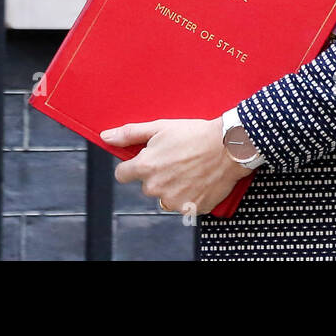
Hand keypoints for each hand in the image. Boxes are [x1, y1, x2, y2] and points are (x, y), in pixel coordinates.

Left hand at [101, 117, 248, 215]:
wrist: (230, 146)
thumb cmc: (196, 134)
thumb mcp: (161, 127)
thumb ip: (130, 134)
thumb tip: (106, 136)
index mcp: (145, 167)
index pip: (122, 175)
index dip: (133, 166)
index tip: (147, 160)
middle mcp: (156, 188)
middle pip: (147, 185)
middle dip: (157, 175)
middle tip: (177, 160)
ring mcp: (174, 201)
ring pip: (165, 197)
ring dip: (173, 187)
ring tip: (190, 169)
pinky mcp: (191, 209)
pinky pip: (183, 205)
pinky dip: (190, 195)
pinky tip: (199, 179)